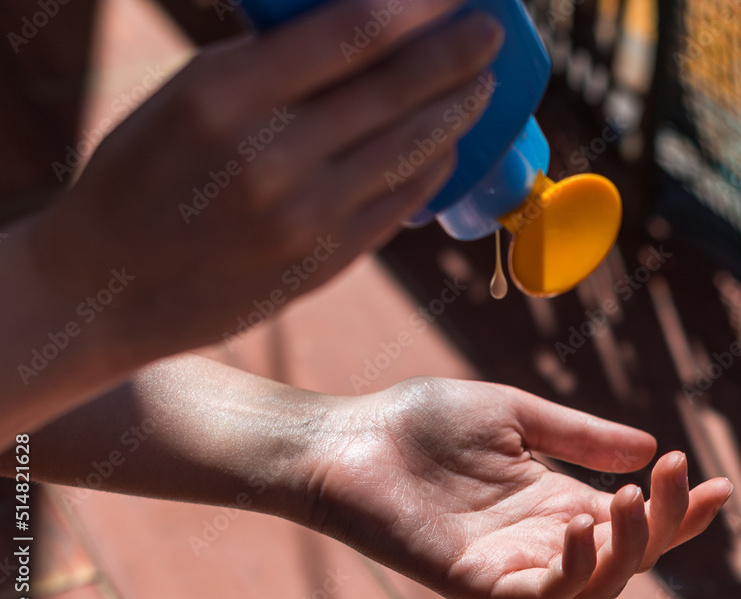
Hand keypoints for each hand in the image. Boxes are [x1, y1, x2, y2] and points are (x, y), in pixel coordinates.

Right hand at [28, 0, 502, 363]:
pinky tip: (445, 146)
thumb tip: (358, 32)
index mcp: (225, 97)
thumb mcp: (185, 96)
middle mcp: (272, 158)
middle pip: (397, 90)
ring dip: (458, 109)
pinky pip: (401, 203)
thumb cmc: (141, 178)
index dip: (419, 7)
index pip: (353, 34)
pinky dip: (432, 167)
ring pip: (413, 149)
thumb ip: (268, 65)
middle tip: (490, 33)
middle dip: (458, 54)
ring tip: (480, 84)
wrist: (112, 289)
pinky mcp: (325, 263)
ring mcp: (305, 218)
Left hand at [300, 378, 733, 598]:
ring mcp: (511, 563)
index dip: (677, 509)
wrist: (353, 438)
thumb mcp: (516, 415)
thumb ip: (578, 436)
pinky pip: (538, 592)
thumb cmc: (424, 422)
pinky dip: (571, 567)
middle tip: (674, 480)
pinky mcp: (476, 581)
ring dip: (624, 546)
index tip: (716, 483)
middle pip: (628, 554)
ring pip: (595, 581)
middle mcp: (542, 537)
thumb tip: (649, 447)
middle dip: (663, 524)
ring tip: (626, 496)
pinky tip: (581, 524)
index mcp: (555, 498)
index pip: (633, 517)